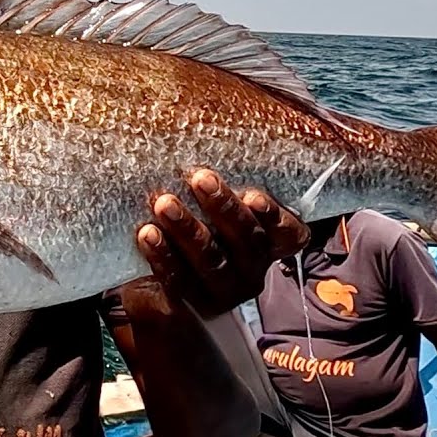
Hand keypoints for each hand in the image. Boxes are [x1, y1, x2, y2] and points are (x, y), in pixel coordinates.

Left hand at [134, 168, 308, 317]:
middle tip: (199, 178)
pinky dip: (163, 255)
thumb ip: (215, 188)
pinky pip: (179, 280)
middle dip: (223, 208)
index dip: (276, 216)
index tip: (254, 196)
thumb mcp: (212, 212)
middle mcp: (252, 270)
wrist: (158, 293)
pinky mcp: (191, 304)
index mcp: (267, 244)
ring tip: (164, 203)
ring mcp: (223, 291)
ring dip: (188, 229)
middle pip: (246, 241)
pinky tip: (147, 233)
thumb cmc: (194, 231)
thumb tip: (197, 132)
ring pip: (212, 261)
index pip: (289, 233)